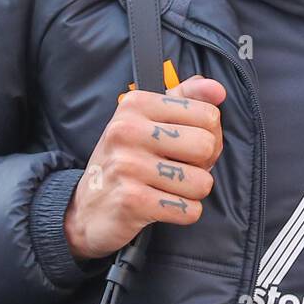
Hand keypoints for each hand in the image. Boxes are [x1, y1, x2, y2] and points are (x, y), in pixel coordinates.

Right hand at [64, 74, 226, 261]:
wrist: (84, 210)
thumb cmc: (127, 159)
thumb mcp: (149, 120)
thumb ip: (187, 97)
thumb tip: (218, 90)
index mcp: (136, 104)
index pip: (208, 115)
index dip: (209, 135)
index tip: (185, 145)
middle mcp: (128, 130)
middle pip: (207, 146)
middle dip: (203, 165)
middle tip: (179, 169)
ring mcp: (127, 165)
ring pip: (202, 182)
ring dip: (192, 192)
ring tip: (168, 188)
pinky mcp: (131, 201)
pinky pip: (189, 210)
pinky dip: (184, 212)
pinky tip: (162, 206)